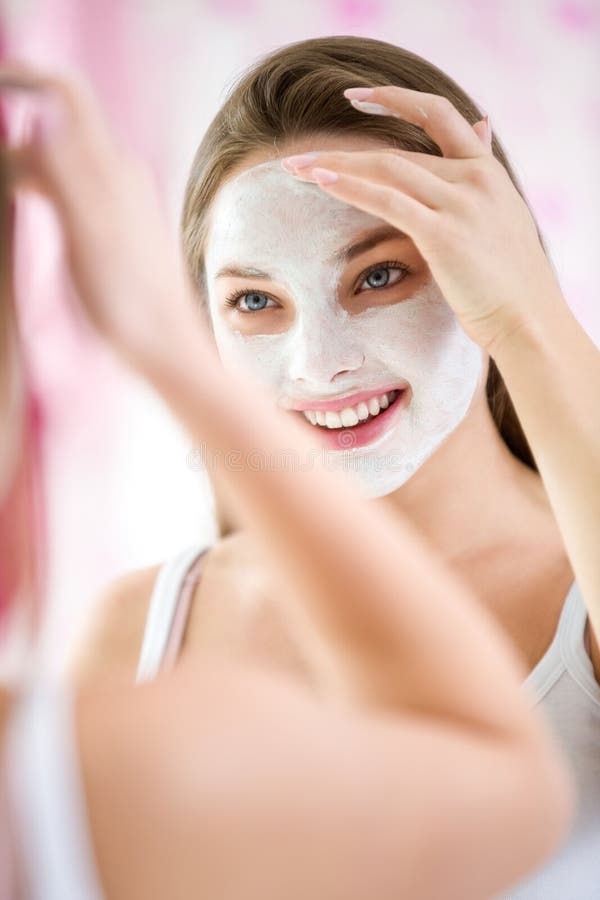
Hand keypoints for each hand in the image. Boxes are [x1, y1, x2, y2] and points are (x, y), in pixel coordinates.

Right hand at [0, 62, 200, 366]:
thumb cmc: (127, 304)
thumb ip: (68, 171)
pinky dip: (41, 181)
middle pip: (58, 119)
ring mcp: (121, 199)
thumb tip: (43, 113)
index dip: (23, 77)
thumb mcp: (89, 236)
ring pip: (62, 153)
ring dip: (24, 154)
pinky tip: (25, 201)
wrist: (167, 347)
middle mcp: (120, 174)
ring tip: (3, 184)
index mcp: (110, 168)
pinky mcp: (117, 224)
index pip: (66, 91)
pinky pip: (72, 183)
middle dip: (15, 119)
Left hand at [282, 85, 567, 354]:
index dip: (395, 98)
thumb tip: (482, 126)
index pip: (439, 114)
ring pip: (387, 169)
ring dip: (334, 166)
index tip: (356, 96)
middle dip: (343, 150)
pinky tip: (319, 181)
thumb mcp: (505, 214)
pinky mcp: (443, 233)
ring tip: (293, 168)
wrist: (528, 318)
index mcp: (487, 171)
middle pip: (398, 150)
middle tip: (297, 155)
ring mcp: (460, 203)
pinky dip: (351, 187)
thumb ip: (484, 174)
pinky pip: (388, 200)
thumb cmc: (512, 280)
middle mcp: (474, 178)